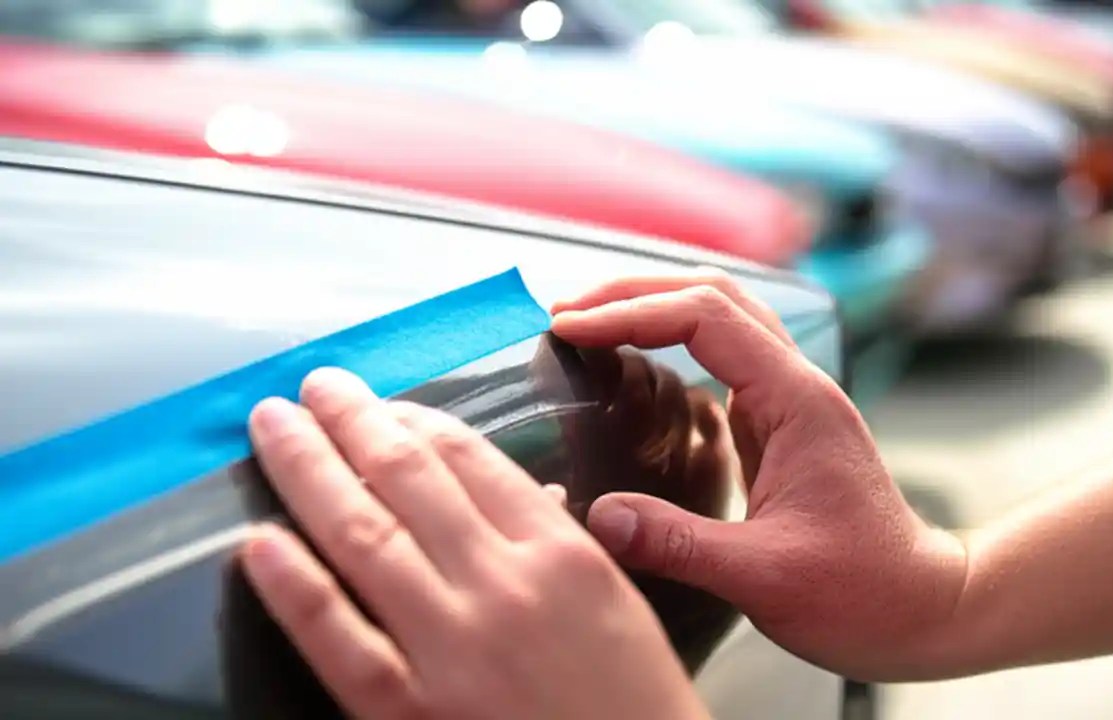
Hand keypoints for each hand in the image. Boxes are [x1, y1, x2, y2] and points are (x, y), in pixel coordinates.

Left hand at [239, 368, 708, 719]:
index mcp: (561, 554)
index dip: (414, 417)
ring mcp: (450, 649)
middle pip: (407, 477)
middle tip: (316, 384)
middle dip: (352, 420)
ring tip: (273, 428)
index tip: (383, 400)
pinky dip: (293, 585)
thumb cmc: (633, 702)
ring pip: (362, 537)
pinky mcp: (405, 712)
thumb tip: (524, 492)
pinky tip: (259, 542)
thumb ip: (560, 540)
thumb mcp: (616, 604)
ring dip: (307, 471)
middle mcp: (502, 587)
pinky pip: (336, 636)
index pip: (471, 458)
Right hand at [551, 271, 969, 680]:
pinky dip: (670, 346)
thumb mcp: (764, 575)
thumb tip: (598, 517)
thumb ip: (678, 544)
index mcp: (797, 401)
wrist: (921, 608)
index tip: (570, 328)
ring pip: (720, 320)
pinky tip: (633, 368)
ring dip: (655, 310)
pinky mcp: (777, 426)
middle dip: (635, 294)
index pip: (706, 318)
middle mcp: (796, 387)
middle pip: (712, 297)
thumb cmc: (862, 593)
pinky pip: (719, 362)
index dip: (631, 313)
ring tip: (590, 324)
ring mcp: (788, 403)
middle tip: (565, 312)